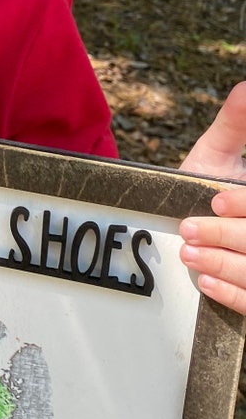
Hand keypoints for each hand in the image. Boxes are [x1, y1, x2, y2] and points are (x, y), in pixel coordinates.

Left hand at [178, 81, 245, 314]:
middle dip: (226, 236)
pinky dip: (232, 294)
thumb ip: (234, 124)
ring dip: (224, 265)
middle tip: (187, 230)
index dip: (245, 204)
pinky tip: (206, 281)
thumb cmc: (205, 183)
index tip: (215, 199)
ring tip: (188, 254)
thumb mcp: (217, 153)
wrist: (179, 217)